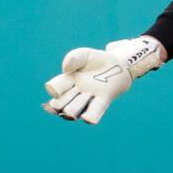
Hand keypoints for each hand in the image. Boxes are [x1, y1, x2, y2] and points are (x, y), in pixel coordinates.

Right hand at [42, 36, 163, 124]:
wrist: (118, 65)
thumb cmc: (97, 60)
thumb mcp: (84, 54)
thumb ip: (74, 57)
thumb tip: (65, 69)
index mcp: (67, 80)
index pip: (53, 88)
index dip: (54, 88)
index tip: (61, 84)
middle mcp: (75, 93)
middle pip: (60, 104)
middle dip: (61, 103)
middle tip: (71, 94)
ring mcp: (88, 98)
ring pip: (74, 110)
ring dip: (73, 109)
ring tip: (82, 97)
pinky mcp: (103, 101)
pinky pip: (94, 113)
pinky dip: (90, 117)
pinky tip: (87, 118)